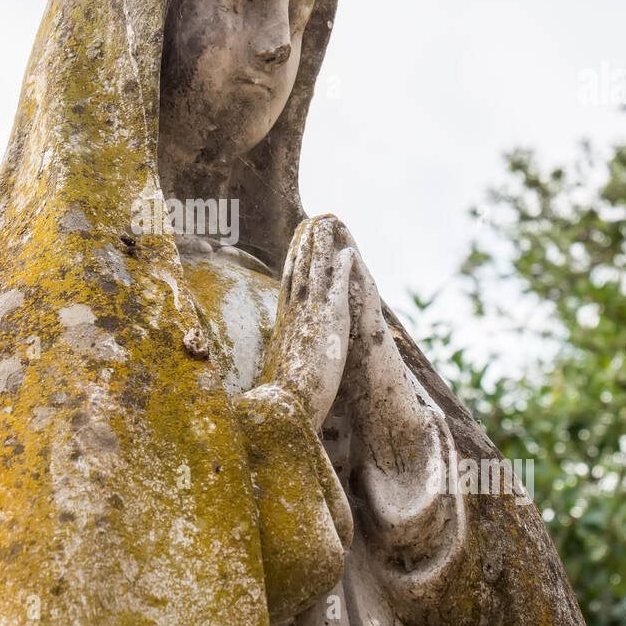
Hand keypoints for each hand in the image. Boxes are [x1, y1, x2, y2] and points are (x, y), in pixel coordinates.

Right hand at [260, 214, 355, 430]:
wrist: (285, 402)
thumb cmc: (281, 395)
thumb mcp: (279, 368)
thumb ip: (282, 355)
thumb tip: (277, 358)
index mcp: (284, 323)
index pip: (287, 285)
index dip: (291, 262)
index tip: (293, 246)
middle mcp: (294, 313)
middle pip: (298, 270)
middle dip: (303, 245)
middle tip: (307, 223)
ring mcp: (311, 314)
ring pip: (316, 271)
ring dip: (321, 246)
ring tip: (325, 224)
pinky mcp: (329, 320)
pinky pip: (337, 286)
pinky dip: (342, 267)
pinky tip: (348, 252)